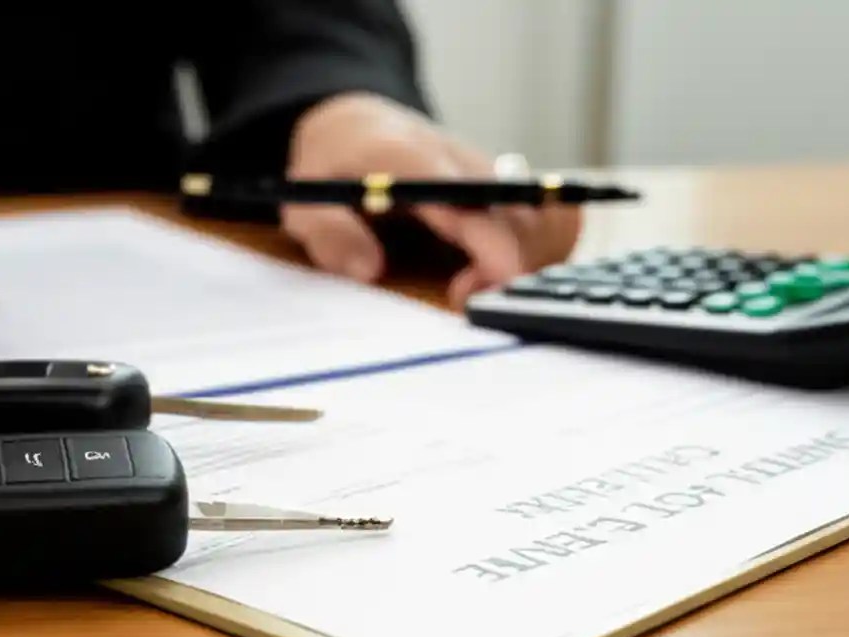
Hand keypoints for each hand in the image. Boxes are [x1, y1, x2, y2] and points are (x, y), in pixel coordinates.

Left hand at [284, 92, 581, 307]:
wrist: (356, 126)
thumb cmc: (331, 170)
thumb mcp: (304, 202)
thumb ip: (330, 234)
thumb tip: (368, 271)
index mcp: (407, 157)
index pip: (465, 195)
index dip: (486, 243)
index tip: (477, 288)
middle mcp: (456, 159)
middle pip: (515, 211)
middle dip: (509, 265)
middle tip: (465, 298)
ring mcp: (484, 169)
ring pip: (539, 215)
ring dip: (526, 262)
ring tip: (477, 286)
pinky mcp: (501, 185)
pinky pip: (544, 218)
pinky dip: (538, 251)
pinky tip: (499, 273)